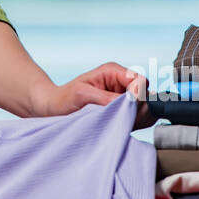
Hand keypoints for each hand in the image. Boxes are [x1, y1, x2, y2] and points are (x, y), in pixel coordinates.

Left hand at [29, 62, 155, 129]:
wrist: (51, 109)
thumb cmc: (63, 98)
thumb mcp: (82, 94)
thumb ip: (107, 97)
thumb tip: (130, 101)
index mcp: (113, 72)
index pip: (141, 81)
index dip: (138, 95)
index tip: (126, 107)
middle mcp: (121, 83)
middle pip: (146, 95)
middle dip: (137, 109)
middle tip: (119, 118)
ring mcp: (123, 98)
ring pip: (145, 108)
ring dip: (135, 118)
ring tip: (115, 122)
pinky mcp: (121, 112)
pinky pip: (138, 118)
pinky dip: (133, 124)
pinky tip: (118, 127)